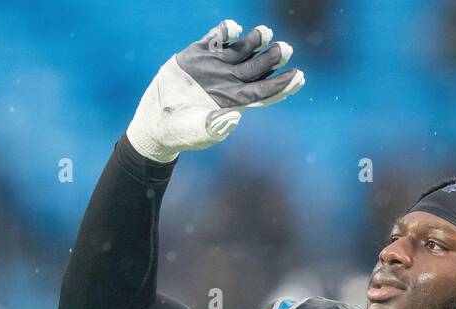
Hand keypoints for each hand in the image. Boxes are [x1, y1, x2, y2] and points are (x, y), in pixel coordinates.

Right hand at [127, 19, 304, 162]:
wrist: (156, 119)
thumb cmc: (182, 132)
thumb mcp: (199, 132)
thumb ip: (216, 126)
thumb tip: (236, 117)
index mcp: (237, 101)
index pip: (266, 91)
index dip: (283, 85)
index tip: (300, 76)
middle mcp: (231, 81)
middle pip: (260, 67)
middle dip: (274, 58)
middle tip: (285, 48)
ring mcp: (217, 65)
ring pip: (243, 49)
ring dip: (256, 39)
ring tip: (265, 32)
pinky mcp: (199, 53)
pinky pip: (217, 38)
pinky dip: (225, 31)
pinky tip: (232, 29)